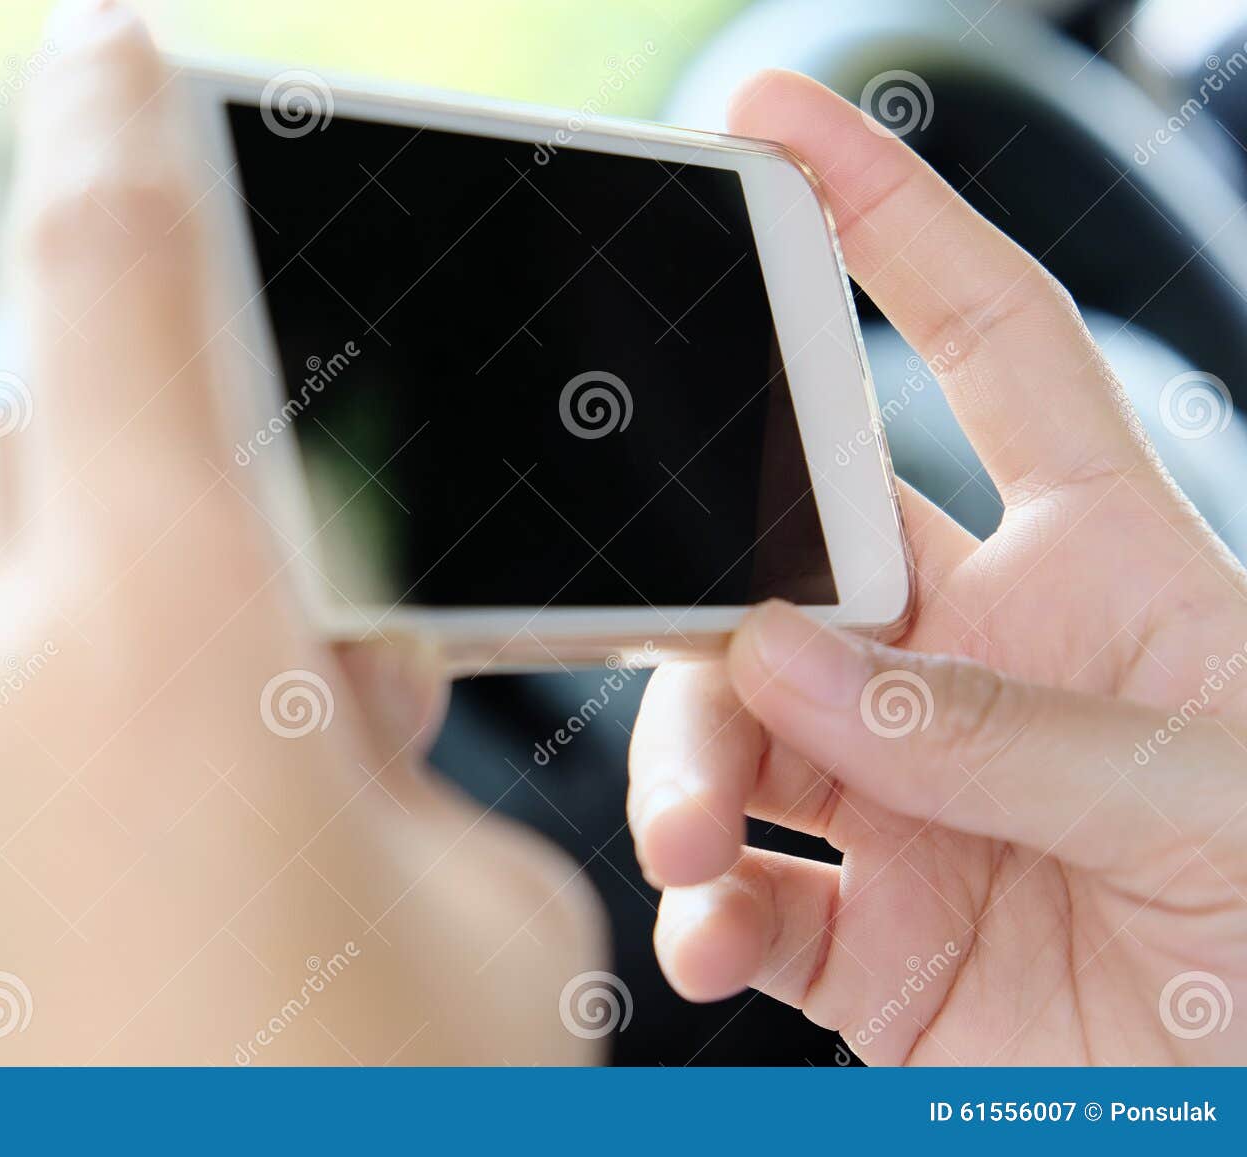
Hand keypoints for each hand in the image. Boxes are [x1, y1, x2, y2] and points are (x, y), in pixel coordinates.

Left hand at [0, 2, 602, 1063]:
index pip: (124, 286)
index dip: (125, 139)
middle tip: (232, 584)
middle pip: (13, 455)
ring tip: (183, 825)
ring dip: (67, 673)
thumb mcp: (491, 933)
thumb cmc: (365, 1105)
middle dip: (121, 474)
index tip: (113, 52)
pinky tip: (91, 936)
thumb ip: (416, 773)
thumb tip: (346, 709)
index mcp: (177, 649)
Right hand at [629, 71, 1246, 1063]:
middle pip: (789, 561)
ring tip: (693, 845)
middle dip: (702, 584)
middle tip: (665, 624)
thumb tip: (795, 663)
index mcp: (1103, 577)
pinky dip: (700, 910)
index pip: (990, 350)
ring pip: (733, 723)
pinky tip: (713, 935)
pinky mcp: (864, 932)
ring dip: (683, 768)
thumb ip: (1007, 730)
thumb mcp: (1216, 804)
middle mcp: (981, 670)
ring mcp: (910, 800)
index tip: (778, 125)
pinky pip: (741, 892)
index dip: (890, 226)